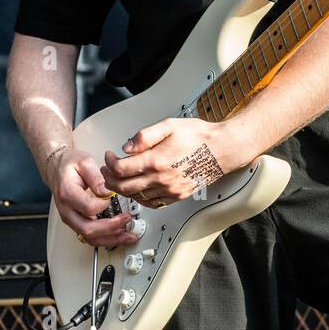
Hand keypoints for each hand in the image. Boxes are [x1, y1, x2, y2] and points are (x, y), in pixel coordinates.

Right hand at [47, 147, 137, 246]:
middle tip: (127, 220)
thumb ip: (96, 177)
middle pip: (88, 229)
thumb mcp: (84, 162)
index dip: (104, 205)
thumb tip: (107, 191)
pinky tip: (120, 235)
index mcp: (68, 193)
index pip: (88, 208)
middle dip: (111, 228)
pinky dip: (107, 239)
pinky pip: (91, 237)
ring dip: (111, 239)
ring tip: (129, 235)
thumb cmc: (69, 164)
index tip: (113, 197)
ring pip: (89, 238)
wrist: (57, 168)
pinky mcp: (77, 223)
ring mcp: (71, 219)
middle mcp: (67, 210)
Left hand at [100, 117, 250, 207]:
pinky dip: (139, 199)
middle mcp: (160, 179)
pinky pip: (151, 203)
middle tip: (106, 170)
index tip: (109, 155)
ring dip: (122, 189)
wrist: (222, 149)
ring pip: (136, 197)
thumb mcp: (169, 125)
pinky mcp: (176, 196)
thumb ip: (144, 136)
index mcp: (155, 160)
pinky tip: (137, 190)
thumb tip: (126, 147)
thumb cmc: (198, 136)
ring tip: (118, 179)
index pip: (120, 168)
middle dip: (109, 179)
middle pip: (123, 187)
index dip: (109, 162)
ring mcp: (169, 190)